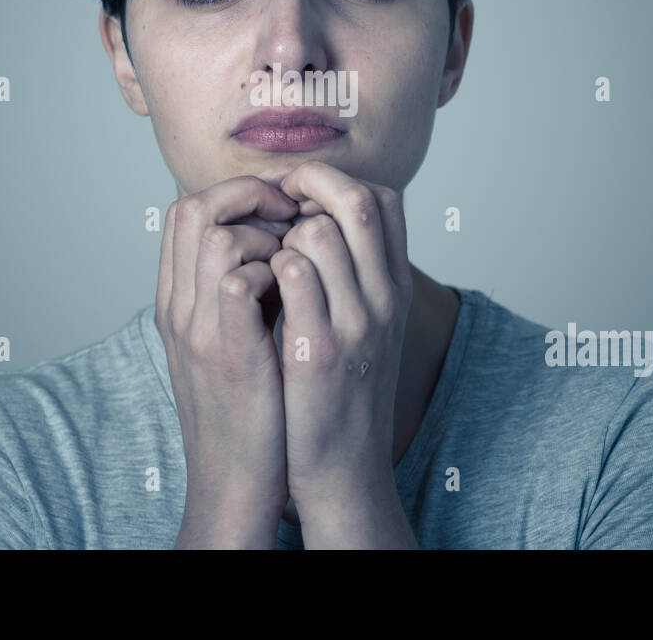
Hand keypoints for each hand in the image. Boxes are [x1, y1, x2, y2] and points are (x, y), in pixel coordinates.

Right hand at [156, 175, 299, 547]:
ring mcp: (198, 327)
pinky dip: (274, 269)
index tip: (278, 207)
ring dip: (266, 231)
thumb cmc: (250, 407)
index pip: (185, 210)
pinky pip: (238, 277)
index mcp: (177, 300)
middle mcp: (178, 306)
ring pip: (216, 233)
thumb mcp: (235, 336)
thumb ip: (246, 286)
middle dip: (249, 195)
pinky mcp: (227, 351)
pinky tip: (297, 290)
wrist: (237, 480)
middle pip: (191, 208)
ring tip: (295, 255)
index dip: (233, 193)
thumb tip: (282, 238)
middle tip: (291, 215)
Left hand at [268, 161, 414, 532]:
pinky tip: (255, 287)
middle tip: (272, 203)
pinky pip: (291, 272)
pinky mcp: (319, 349)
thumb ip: (356, 274)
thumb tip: (322, 220)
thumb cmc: (342, 393)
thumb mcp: (368, 327)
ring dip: (278, 232)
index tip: (300, 196)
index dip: (338, 183)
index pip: (385, 198)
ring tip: (262, 256)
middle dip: (306, 187)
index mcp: (398, 288)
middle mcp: (386, 297)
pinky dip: (265, 266)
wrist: (344, 469)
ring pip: (317, 230)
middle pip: (357, 200)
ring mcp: (356, 322)